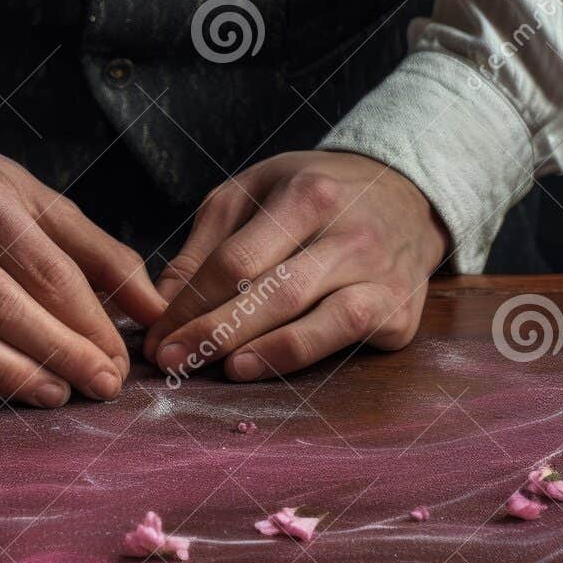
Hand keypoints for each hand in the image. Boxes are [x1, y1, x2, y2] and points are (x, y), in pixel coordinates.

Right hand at [0, 111, 165, 406]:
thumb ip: (97, 252)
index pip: (48, 273)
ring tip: (61, 393)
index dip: (91, 324)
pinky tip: (13, 388)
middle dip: (65, 356)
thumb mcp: (32, 196)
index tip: (121, 359)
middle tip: (104, 385)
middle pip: (7, 309)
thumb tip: (153, 308)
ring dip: (18, 378)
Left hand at [144, 151, 448, 380]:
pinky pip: (345, 337)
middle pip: (273, 292)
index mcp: (307, 194)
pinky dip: (299, 355)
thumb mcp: (254, 193)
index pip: (237, 259)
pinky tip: (258, 365)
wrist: (405, 195)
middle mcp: (350, 232)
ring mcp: (381, 273)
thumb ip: (207, 245)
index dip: (190, 302)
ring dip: (261, 350)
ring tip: (216, 369)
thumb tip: (163, 305)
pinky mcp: (399, 309)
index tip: (157, 334)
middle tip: (170, 361)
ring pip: (316, 319)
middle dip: (213, 331)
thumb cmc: (314, 195)